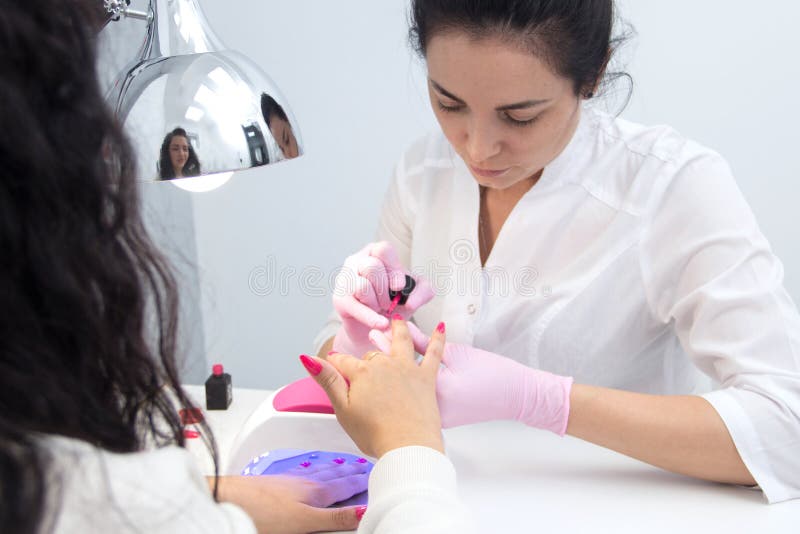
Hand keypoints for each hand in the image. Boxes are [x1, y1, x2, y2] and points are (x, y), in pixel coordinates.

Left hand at [212, 468, 366, 533]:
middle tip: (362, 465)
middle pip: (334, 474)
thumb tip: (363, 512)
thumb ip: (335, 517)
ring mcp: (288, 480)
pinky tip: (307, 471)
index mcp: (316, 492)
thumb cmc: (262, 512)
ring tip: (342, 464)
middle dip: (350, 470)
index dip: (361, 481)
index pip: (346, 485)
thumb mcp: (305, 521)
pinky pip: (302, 472)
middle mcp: (304, 482)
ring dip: (334, 467)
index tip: (374, 474)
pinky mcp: (273, 482)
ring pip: (318, 471)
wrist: (228, 500)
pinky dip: (313, 470)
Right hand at [301, 316, 444, 457]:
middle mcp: (384, 364)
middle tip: (363, 368)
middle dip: (365, 360)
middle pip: (371, 356)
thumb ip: (327, 380)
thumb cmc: (375, 434)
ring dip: (398, 329)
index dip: (333, 364)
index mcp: (362, 373)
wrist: (408, 447)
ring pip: (401, 342)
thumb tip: (308, 358)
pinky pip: (434, 353)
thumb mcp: (342, 409)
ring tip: (396, 320)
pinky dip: (437, 340)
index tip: (329, 365)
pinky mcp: (426, 377)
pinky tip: (441, 328)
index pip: (341, 362)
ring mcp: (407, 369)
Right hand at [331, 241, 433, 356]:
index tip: (399, 287)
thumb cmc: (395, 303)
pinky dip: (371, 317)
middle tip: (388, 302)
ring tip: (379, 308)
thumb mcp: (415, 293)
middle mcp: (357, 261)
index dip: (394, 269)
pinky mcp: (339, 298)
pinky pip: (355, 305)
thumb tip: (410, 302)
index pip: (383, 250)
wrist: (376, 327)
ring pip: (362, 286)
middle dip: (385, 290)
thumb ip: (423, 291)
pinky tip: (381, 324)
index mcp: (376, 253)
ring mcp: (345, 278)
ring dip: (377, 302)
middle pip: (371, 267)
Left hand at [370, 324, 573, 434]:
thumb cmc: (491, 374)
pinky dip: (405, 394)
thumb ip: (429, 345)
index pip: (400, 365)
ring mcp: (435, 416)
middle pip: (397, 384)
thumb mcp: (458, 355)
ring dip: (390, 380)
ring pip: (403, 396)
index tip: (373, 335)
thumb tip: (406, 334)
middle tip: (368, 345)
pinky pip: (416, 405)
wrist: (515, 397)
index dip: (384, 347)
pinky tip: (395, 383)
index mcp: (434, 388)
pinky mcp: (441, 420)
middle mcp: (431, 405)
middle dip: (382, 364)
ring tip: (375, 364)